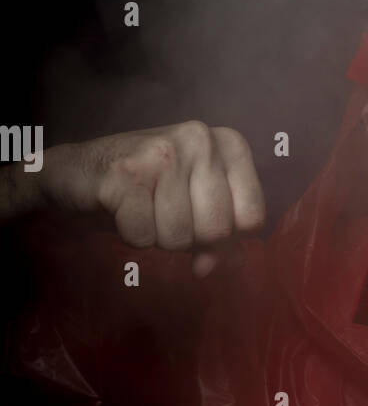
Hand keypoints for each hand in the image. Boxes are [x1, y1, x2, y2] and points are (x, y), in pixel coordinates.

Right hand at [42, 122, 265, 276]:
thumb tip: (212, 266)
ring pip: (180, 236)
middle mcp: (200, 139)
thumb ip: (219, 237)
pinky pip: (144, 235)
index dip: (224, 238)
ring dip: (157, 236)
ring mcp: (163, 153)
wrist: (76, 173)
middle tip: (163, 216)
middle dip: (188, 239)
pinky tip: (122, 210)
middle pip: (218, 230)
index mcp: (228, 144)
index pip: (252, 219)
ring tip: (142, 210)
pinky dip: (132, 235)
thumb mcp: (194, 206)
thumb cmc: (144, 190)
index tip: (198, 223)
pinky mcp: (126, 173)